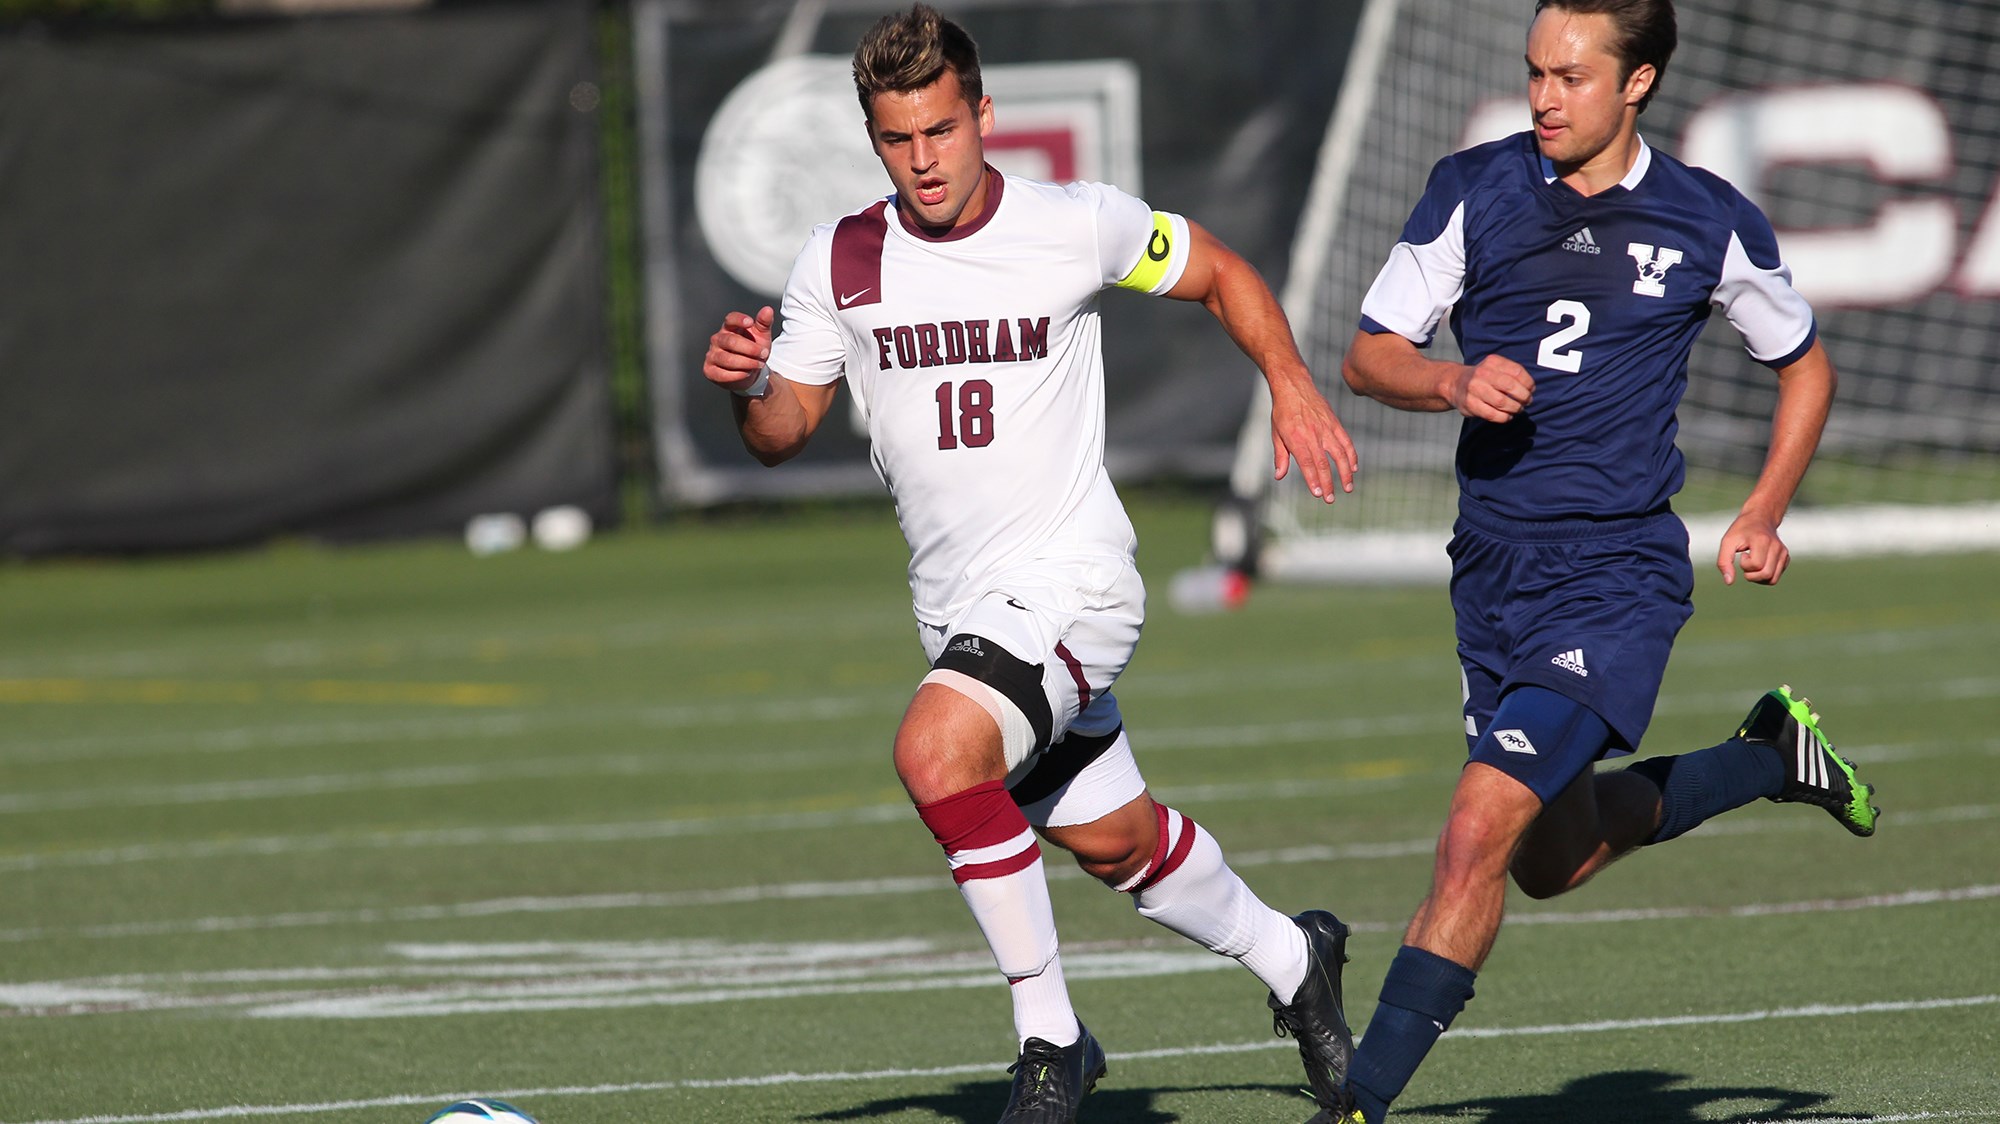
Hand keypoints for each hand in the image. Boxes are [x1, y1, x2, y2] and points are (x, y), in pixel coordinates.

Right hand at [704, 307, 774, 392]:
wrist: (750, 373)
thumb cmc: (753, 351)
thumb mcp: (762, 336)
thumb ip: (764, 323)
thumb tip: (768, 310)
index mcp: (729, 328)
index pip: (730, 319)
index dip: (739, 320)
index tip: (750, 322)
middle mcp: (717, 339)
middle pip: (731, 341)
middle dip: (750, 349)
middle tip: (764, 354)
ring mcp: (711, 355)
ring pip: (727, 359)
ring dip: (747, 363)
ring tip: (759, 364)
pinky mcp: (709, 370)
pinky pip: (722, 374)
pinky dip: (737, 375)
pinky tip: (747, 373)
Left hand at [1270, 380, 1358, 501]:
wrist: (1293, 386)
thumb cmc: (1282, 412)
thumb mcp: (1276, 434)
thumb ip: (1280, 456)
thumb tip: (1279, 476)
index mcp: (1296, 438)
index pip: (1307, 464)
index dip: (1314, 480)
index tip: (1318, 494)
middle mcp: (1313, 434)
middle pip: (1323, 463)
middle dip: (1328, 483)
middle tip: (1330, 499)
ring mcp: (1326, 428)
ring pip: (1339, 454)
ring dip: (1345, 473)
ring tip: (1347, 488)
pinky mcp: (1334, 423)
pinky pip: (1346, 441)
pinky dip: (1351, 456)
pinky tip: (1353, 468)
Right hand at [1447, 355, 1533, 421]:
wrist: (1454, 383)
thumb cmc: (1483, 378)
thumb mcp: (1496, 368)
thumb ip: (1512, 374)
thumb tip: (1530, 390)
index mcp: (1492, 362)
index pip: (1517, 371)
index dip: (1528, 383)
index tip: (1531, 390)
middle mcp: (1482, 373)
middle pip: (1510, 387)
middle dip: (1523, 397)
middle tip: (1527, 401)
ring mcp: (1474, 389)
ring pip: (1502, 402)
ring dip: (1515, 408)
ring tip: (1518, 409)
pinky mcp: (1470, 404)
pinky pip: (1492, 414)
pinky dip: (1504, 417)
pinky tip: (1507, 416)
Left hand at [1716, 510, 1789, 585]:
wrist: (1760, 518)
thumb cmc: (1742, 530)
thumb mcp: (1728, 542)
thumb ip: (1724, 562)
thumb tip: (1729, 582)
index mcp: (1763, 541)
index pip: (1756, 565)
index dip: (1745, 564)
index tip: (1743, 554)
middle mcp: (1777, 547)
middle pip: (1766, 574)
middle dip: (1751, 575)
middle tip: (1746, 562)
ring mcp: (1783, 553)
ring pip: (1772, 580)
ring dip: (1757, 578)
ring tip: (1752, 565)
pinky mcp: (1786, 558)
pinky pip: (1775, 578)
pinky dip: (1764, 577)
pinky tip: (1758, 566)